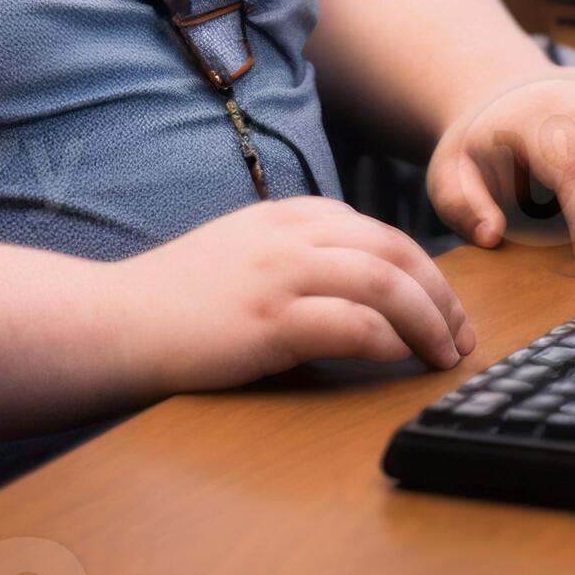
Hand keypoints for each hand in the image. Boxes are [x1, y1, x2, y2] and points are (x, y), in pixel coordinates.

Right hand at [113, 197, 475, 387]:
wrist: (113, 321)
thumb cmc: (177, 300)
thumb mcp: (244, 255)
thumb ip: (296, 258)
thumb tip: (361, 294)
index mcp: (288, 216)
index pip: (379, 231)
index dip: (425, 270)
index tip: (447, 307)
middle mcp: (289, 235)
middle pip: (393, 250)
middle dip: (440, 294)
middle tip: (461, 335)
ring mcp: (278, 274)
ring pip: (382, 281)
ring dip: (426, 319)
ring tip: (444, 353)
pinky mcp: (266, 320)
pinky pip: (348, 323)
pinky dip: (385, 339)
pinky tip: (400, 358)